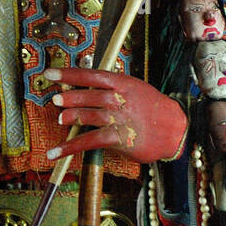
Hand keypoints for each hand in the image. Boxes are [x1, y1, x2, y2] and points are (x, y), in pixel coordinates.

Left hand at [44, 67, 186, 164]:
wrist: (175, 128)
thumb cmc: (152, 107)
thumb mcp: (134, 88)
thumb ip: (112, 86)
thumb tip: (84, 85)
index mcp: (121, 82)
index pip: (90, 75)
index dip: (68, 73)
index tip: (50, 73)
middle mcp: (119, 98)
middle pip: (88, 94)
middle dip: (69, 96)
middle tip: (55, 98)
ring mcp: (119, 118)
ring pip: (89, 115)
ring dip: (72, 117)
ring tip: (61, 118)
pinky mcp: (119, 138)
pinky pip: (90, 141)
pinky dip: (71, 146)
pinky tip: (57, 151)